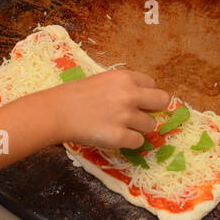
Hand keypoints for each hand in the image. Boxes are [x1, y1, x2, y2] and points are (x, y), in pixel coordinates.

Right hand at [51, 69, 172, 149]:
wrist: (57, 111)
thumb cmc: (76, 95)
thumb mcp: (103, 80)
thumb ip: (124, 87)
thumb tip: (146, 100)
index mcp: (125, 77)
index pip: (152, 85)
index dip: (145, 94)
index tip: (136, 101)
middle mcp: (129, 94)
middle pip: (162, 101)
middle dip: (154, 109)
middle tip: (141, 115)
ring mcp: (125, 116)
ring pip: (150, 125)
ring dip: (138, 127)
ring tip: (119, 126)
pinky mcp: (119, 136)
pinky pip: (138, 142)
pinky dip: (128, 141)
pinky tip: (114, 136)